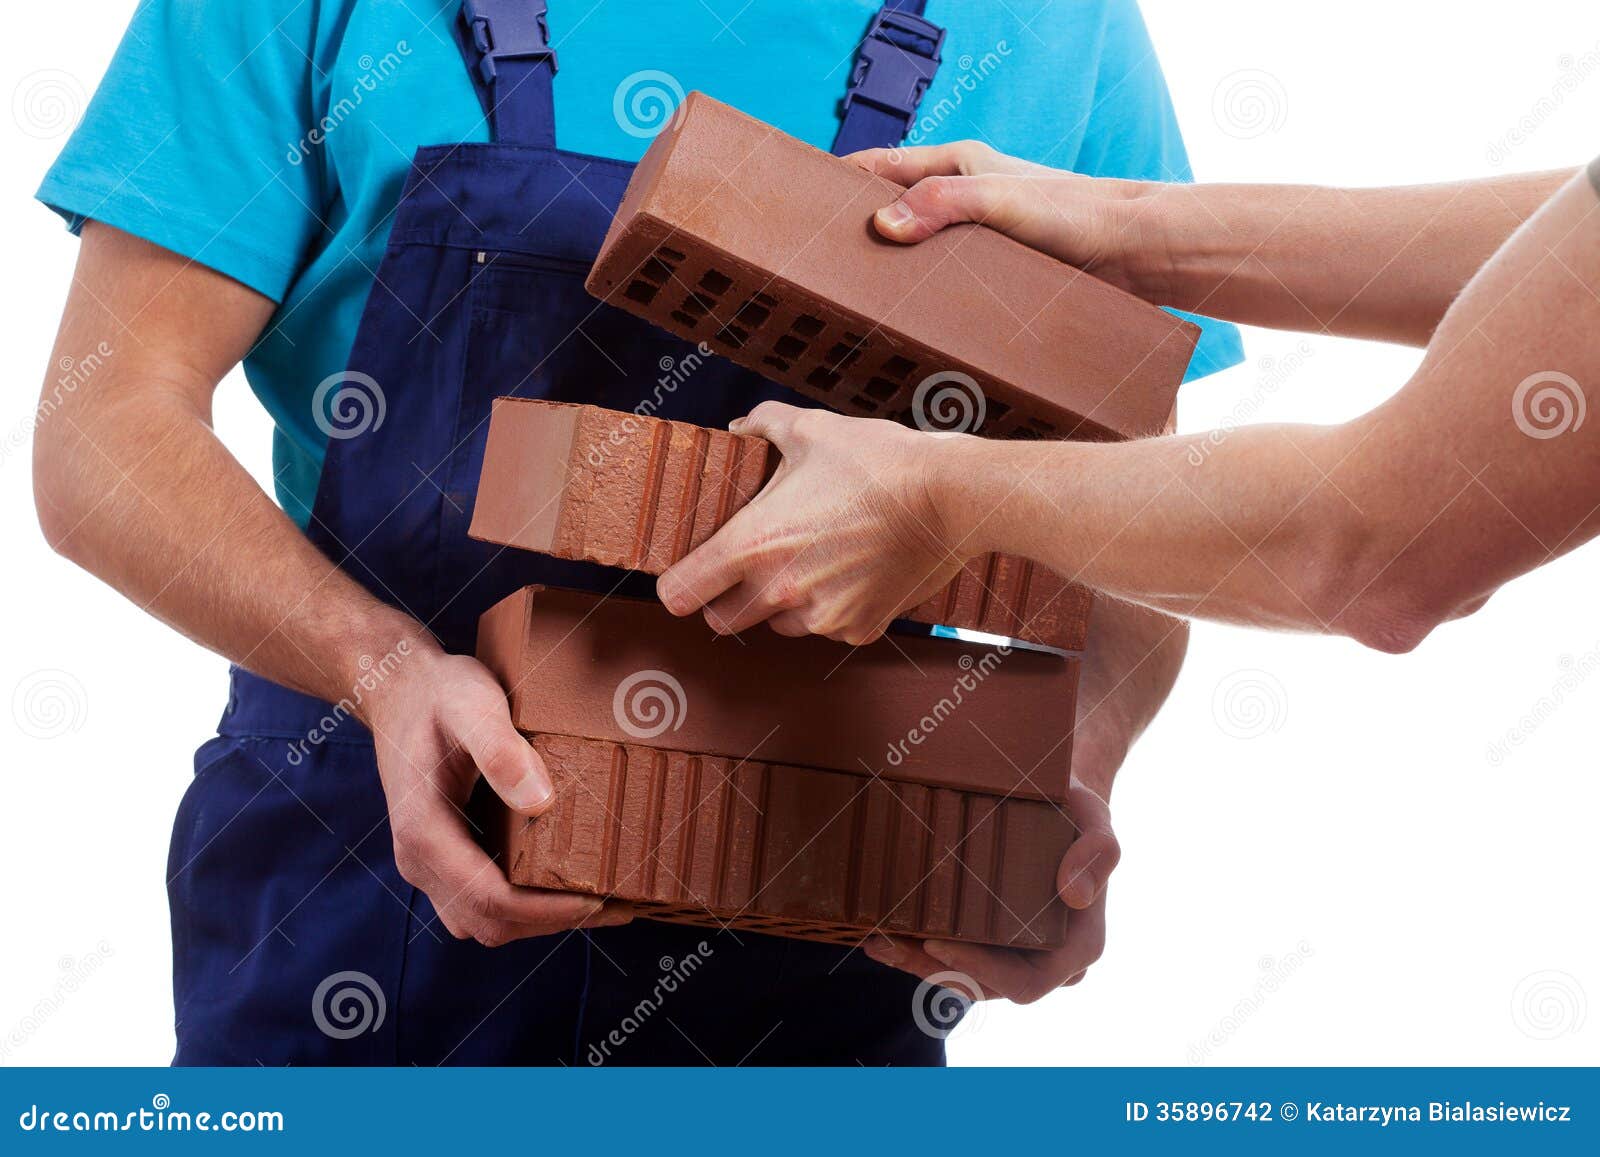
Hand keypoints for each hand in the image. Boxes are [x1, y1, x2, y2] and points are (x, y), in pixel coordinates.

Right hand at [363, 646, 631, 945]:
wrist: (398, 690)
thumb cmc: (437, 694)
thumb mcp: (471, 704)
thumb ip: (501, 750)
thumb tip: (541, 804)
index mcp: (424, 832)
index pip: (491, 900)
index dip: (549, 909)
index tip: (601, 898)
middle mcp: (419, 860)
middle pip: (490, 923)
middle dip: (555, 921)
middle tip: (619, 905)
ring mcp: (428, 863)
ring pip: (485, 920)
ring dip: (541, 919)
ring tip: (603, 900)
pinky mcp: (442, 857)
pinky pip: (482, 900)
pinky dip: (526, 905)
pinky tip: (566, 883)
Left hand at [657, 401, 969, 643]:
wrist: (949, 498)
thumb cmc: (877, 461)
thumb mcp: (811, 430)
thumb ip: (763, 425)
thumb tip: (741, 425)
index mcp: (754, 543)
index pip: (680, 592)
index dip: (677, 584)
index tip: (687, 574)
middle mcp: (781, 589)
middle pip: (722, 621)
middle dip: (728, 599)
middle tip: (750, 568)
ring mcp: (822, 616)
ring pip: (778, 625)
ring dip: (783, 604)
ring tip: (814, 561)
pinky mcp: (859, 628)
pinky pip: (828, 628)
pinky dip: (833, 608)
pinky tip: (853, 570)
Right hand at [848, 142, 1170, 299]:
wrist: (1134, 254)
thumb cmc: (1077, 213)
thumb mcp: (1000, 202)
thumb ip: (943, 204)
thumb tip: (883, 225)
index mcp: (956, 164)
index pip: (878, 166)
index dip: (837, 184)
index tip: (802, 209)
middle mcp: (961, 198)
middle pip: (890, 213)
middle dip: (858, 237)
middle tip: (822, 270)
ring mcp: (975, 238)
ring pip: (915, 253)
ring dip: (891, 275)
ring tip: (856, 304)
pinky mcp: (992, 273)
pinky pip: (944, 284)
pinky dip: (923, 299)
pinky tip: (909, 324)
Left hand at [863, 778, 1117, 1003]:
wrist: (1056, 800)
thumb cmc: (1076, 810)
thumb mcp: (1094, 818)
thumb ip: (1098, 851)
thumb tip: (1075, 895)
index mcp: (1077, 946)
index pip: (1027, 982)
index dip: (981, 973)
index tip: (936, 944)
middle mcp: (1048, 960)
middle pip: (985, 987)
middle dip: (932, 971)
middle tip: (887, 943)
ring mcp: (1017, 954)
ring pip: (964, 978)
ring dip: (916, 965)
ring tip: (875, 939)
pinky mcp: (991, 940)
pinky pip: (955, 957)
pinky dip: (917, 949)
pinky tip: (881, 932)